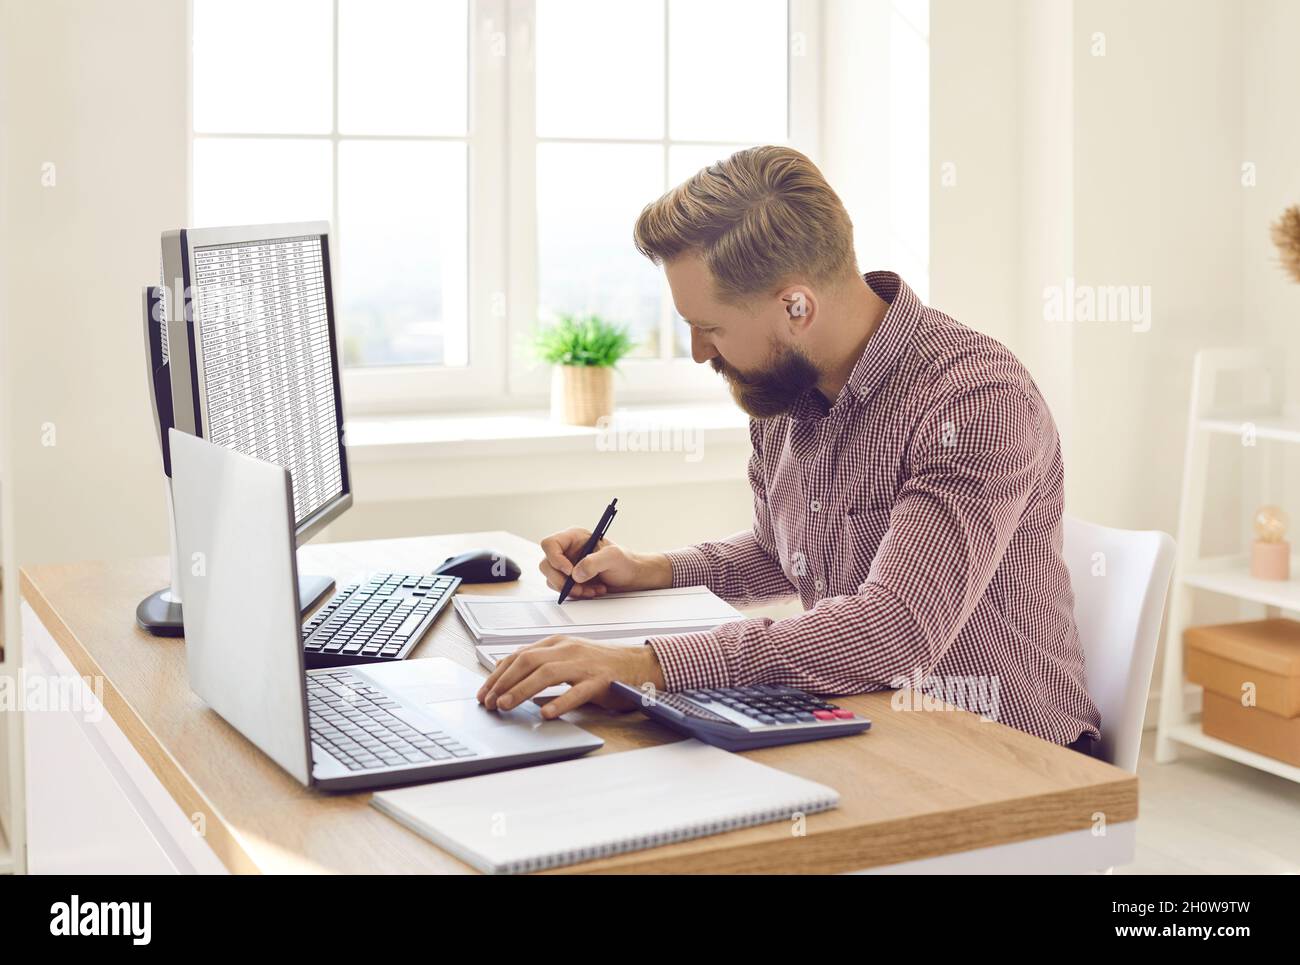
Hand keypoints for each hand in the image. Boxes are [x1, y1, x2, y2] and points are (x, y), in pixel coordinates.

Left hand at [476, 636, 667, 718]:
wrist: (638, 664)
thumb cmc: (600, 664)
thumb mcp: (566, 657)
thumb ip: (539, 662)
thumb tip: (506, 671)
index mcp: (557, 644)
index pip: (519, 655)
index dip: (498, 674)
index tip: (484, 692)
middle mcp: (568, 650)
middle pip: (528, 662)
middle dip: (504, 682)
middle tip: (489, 703)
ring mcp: (584, 664)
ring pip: (547, 674)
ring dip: (522, 690)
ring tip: (506, 706)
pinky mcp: (599, 681)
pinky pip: (577, 692)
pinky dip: (560, 702)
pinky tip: (546, 713)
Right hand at [538, 527, 671, 599]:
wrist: (631, 577)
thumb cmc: (625, 561)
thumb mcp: (613, 557)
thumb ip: (594, 562)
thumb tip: (575, 574)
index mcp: (574, 537)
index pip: (550, 544)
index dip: (554, 558)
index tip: (569, 571)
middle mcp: (567, 551)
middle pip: (546, 565)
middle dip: (561, 580)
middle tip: (578, 588)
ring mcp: (566, 566)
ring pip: (552, 580)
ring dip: (570, 590)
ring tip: (591, 590)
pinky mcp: (569, 580)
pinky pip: (562, 590)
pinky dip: (576, 594)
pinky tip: (592, 591)